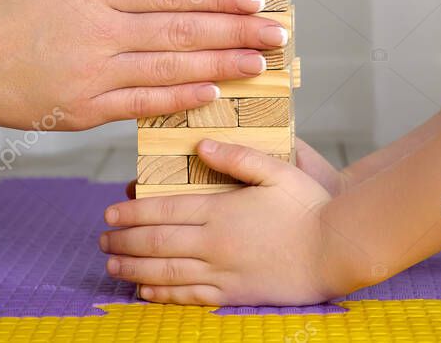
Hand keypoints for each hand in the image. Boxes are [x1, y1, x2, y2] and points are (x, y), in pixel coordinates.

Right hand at [0, 0, 289, 130]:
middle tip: (279, 33)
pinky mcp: (79, 111)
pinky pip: (138, 106)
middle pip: (178, 32)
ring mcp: (88, 76)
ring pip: (167, 71)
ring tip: (260, 62)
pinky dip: (177, 99)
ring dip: (220, 66)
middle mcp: (94, 34)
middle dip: (235, 31)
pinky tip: (212, 92)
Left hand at [100, 140, 359, 305]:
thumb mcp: (277, 170)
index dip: (133, 213)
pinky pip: (189, 297)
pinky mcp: (235, 294)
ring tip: (112, 264)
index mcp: (220, 211)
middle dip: (125, 241)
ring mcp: (223, 272)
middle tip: (102, 239)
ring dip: (134, 268)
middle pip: (157, 243)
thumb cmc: (310, 206)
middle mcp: (215, 244)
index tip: (110, 213)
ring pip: (166, 272)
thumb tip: (200, 144)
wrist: (338, 250)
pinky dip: (162, 294)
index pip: (164, 211)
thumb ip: (236, 156)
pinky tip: (145, 290)